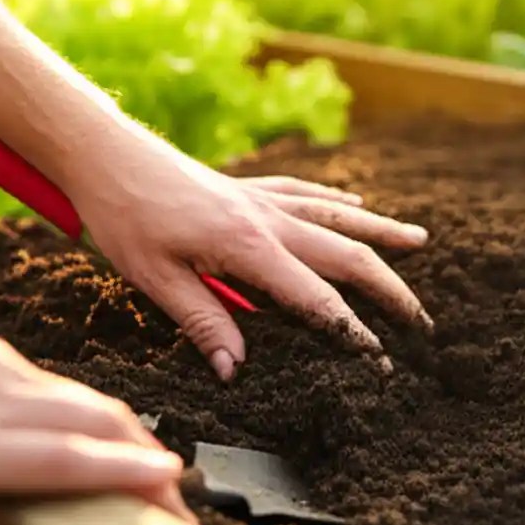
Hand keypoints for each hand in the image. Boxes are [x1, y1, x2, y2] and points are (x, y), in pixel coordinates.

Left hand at [65, 122, 431, 380]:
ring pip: (338, 215)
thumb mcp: (154, 280)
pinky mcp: (249, 185)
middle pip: (346, 255)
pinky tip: (356, 200)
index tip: (380, 358)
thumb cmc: (124, 216)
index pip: (318, 299)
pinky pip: (307, 192)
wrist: (105, 154)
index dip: (353, 331)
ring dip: (381, 231)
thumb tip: (236, 370)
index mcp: (250, 248)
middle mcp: (268, 219)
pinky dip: (338, 199)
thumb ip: (202, 323)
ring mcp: (262, 198)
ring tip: (420, 241)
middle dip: (390, 288)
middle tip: (420, 319)